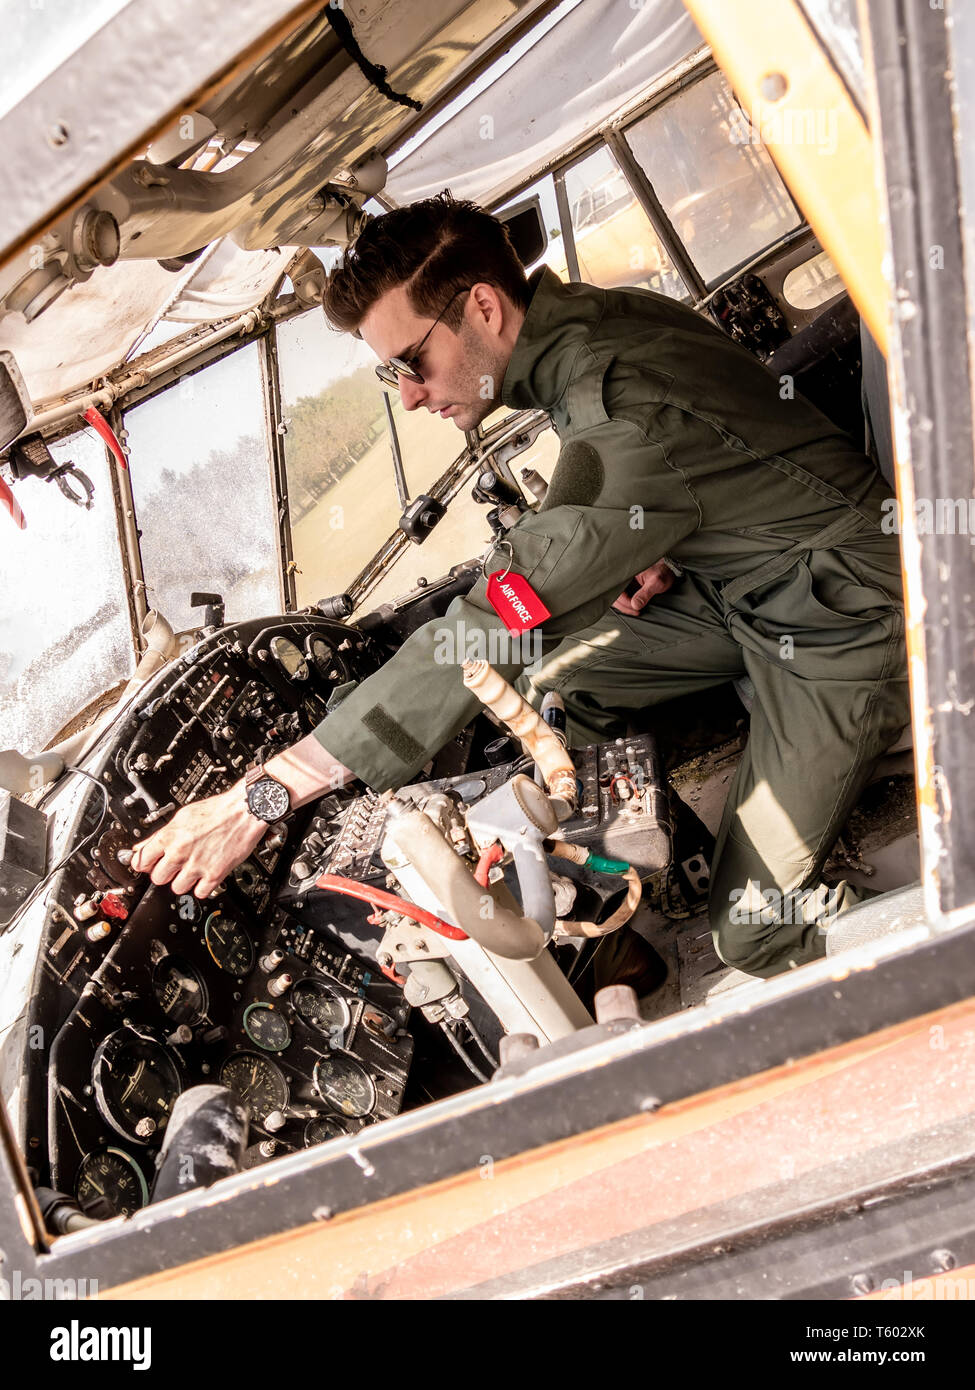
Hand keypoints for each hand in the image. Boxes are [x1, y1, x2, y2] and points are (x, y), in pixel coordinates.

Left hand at [129, 783, 266, 898]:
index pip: (141, 861)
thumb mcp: (182, 817)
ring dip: (183, 881)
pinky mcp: (214, 874)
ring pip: (176, 888)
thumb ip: (160, 834)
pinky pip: (199, 893)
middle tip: (173, 866)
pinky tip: (204, 876)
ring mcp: (197, 865)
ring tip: (191, 870)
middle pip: (157, 878)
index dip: (145, 864)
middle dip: (164, 873)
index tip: (149, 865)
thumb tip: (142, 847)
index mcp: (169, 836)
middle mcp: (181, 851)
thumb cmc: (216, 811)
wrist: (244, 810)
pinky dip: (202, 887)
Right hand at [612, 561, 674, 615]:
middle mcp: (622, 575)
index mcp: (626, 571)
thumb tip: (635, 605)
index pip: (616, 590)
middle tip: (636, 612)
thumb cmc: (663, 572)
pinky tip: (634, 606)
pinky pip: (621, 595)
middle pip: (614, 594)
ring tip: (636, 611)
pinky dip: (626, 603)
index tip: (635, 608)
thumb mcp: (656, 582)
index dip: (624, 602)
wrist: (669, 568)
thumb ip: (646, 593)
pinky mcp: (626, 584)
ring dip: (624, 605)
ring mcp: (624, 580)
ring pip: (616, 596)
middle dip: (624, 606)